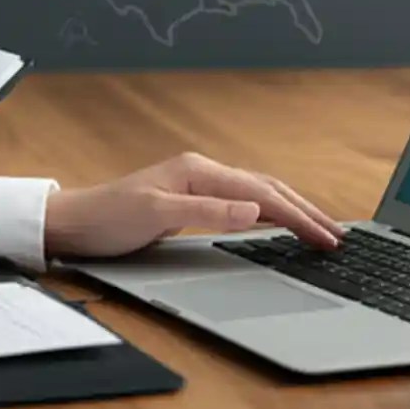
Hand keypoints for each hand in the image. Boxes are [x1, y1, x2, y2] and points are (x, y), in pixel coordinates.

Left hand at [44, 152, 343, 257]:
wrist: (72, 224)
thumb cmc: (107, 219)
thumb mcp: (156, 215)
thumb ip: (207, 212)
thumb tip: (255, 211)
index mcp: (199, 172)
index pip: (263, 194)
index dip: (299, 216)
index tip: (325, 236)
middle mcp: (203, 172)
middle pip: (268, 189)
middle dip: (306, 211)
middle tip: (336, 236)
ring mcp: (199, 185)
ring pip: (259, 193)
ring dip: (292, 210)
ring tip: (320, 228)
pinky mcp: (192, 200)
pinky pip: (244, 203)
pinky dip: (270, 212)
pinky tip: (280, 222)